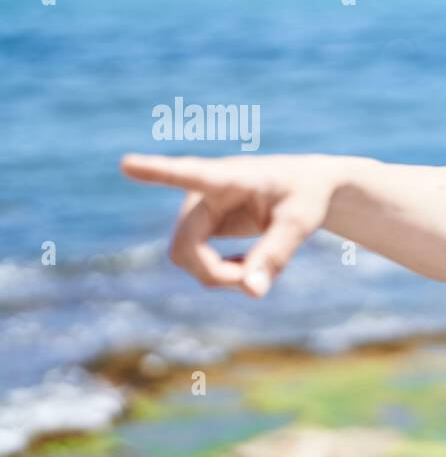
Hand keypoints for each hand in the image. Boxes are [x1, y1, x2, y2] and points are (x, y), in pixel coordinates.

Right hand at [120, 153, 335, 298]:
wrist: (305, 187)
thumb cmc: (305, 196)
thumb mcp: (300, 224)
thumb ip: (276, 255)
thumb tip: (250, 292)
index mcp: (230, 177)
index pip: (190, 174)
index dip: (158, 172)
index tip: (128, 164)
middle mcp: (202, 191)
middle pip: (185, 246)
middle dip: (216, 273)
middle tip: (255, 282)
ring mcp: (197, 209)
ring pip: (184, 257)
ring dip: (218, 275)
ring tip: (257, 270)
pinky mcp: (199, 226)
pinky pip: (197, 262)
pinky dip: (221, 273)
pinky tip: (248, 264)